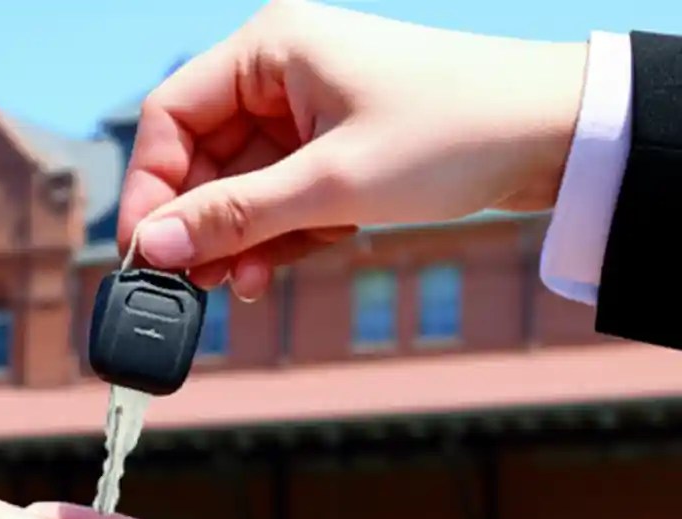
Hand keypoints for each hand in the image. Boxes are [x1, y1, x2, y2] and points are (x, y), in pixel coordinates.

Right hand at [118, 0, 587, 300]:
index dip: (150, 186)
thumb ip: (234, 215)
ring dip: (235, 237)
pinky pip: (280, 196)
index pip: (173, 115)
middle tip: (188, 282)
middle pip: (202, 154)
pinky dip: (273, 235)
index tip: (144, 248)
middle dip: (197, 222)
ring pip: (241, 183)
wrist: (561, 137)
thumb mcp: (331, 183)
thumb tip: (152, 246)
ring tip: (236, 283)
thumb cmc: (458, 131)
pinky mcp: (336, 147)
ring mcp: (310, 112)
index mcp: (271, 48)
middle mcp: (282, 73)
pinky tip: (267, 270)